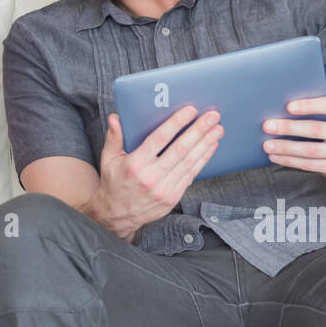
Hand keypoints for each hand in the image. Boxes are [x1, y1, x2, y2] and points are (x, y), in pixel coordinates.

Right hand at [88, 105, 223, 239]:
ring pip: (189, 162)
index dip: (176, 123)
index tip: (190, 110)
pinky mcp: (172, 197)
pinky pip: (191, 175)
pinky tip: (211, 147)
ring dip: (205, 144)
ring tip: (217, 129)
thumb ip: (113, 137)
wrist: (117, 216)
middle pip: (180, 149)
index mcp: (135, 164)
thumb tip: (115, 117)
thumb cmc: (114, 183)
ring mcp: (163, 189)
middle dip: (198, 131)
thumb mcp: (108, 159)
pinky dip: (203, 160)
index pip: (159, 139)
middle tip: (212, 116)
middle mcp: (150, 177)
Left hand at [262, 84, 325, 179]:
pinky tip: (275, 156)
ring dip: (285, 147)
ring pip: (310, 150)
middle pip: (316, 129)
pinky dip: (290, 161)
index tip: (288, 106)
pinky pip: (309, 165)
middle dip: (289, 127)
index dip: (309, 105)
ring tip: (267, 144)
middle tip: (267, 126)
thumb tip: (318, 84)